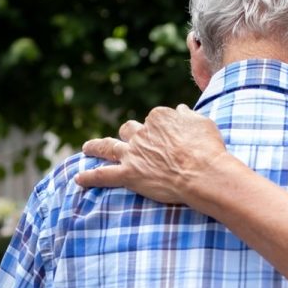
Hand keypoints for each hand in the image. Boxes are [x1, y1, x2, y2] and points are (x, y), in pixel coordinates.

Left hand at [74, 105, 229, 204]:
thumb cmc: (208, 149)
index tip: (172, 140)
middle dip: (129, 134)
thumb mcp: (203, 123)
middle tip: (134, 143)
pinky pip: (104, 175)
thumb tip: (180, 109)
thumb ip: (188, 115)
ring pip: (109, 146)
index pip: (156, 119)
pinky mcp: (129, 174)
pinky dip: (90, 177)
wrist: (203, 173)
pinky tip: (79, 179)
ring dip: (97, 147)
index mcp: (159, 117)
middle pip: (130, 129)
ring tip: (88, 148)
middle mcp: (142, 132)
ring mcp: (133, 153)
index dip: (164, 131)